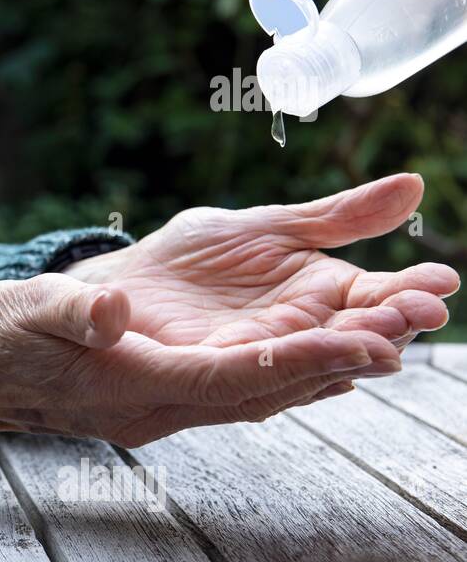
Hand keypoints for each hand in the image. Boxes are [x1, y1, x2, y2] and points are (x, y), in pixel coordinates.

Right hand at [0, 273, 401, 446]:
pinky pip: (246, 385)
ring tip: (402, 328)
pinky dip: (297, 367)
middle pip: (267, 389)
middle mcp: (160, 407)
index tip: (368, 338)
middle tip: (416, 320)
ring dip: (332, 363)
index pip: (231, 379)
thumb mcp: (23, 312)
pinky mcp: (168, 391)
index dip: (301, 359)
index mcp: (129, 388)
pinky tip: (335, 350)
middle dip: (343, 358)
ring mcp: (167, 406)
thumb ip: (71, 311)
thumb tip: (114, 309)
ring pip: (265, 390)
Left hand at [62, 174, 457, 350]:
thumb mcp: (270, 225)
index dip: (410, 290)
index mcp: (321, 293)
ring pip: (315, 362)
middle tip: (421, 313)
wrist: (127, 280)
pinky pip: (257, 376)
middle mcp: (301, 332)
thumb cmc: (196, 256)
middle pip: (357, 335)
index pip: (378, 295)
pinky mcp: (216, 371)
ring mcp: (262, 356)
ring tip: (381, 342)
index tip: (443, 281)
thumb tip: (414, 185)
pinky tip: (319, 367)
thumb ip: (338, 216)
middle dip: (391, 326)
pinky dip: (288, 371)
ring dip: (349, 353)